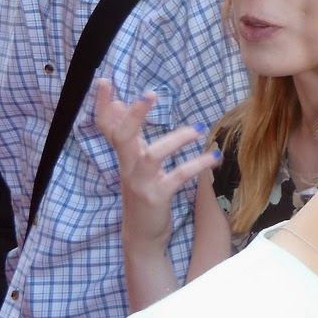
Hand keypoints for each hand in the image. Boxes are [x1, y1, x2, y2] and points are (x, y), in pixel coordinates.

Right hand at [94, 79, 219, 252]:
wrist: (142, 236)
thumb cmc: (142, 194)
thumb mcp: (133, 163)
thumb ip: (131, 136)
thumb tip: (122, 103)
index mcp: (124, 157)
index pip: (107, 127)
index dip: (104, 105)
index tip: (104, 81)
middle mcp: (128, 167)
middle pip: (123, 136)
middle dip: (135, 114)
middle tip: (150, 93)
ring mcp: (141, 183)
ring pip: (151, 156)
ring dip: (176, 139)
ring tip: (199, 129)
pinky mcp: (156, 197)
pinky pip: (177, 178)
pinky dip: (196, 166)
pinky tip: (213, 157)